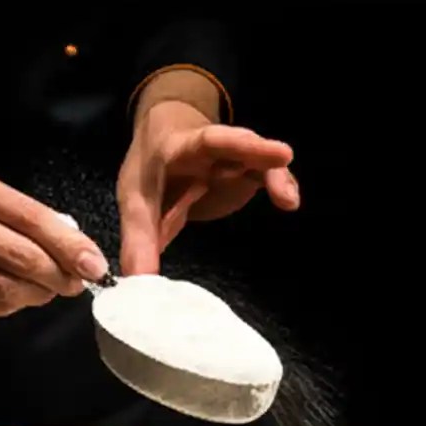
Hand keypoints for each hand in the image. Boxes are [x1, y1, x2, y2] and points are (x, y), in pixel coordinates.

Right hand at [0, 157, 107, 315]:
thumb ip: (15, 212)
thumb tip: (74, 248)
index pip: (31, 217)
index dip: (70, 245)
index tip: (96, 264)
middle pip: (23, 256)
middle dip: (61, 276)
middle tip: (76, 283)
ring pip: (8, 287)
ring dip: (40, 294)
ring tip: (47, 289)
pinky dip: (13, 303)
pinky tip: (15, 294)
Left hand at [117, 100, 299, 275]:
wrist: (167, 147)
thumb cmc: (153, 171)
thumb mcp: (137, 202)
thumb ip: (140, 240)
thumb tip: (138, 283)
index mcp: (180, 148)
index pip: (202, 142)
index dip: (223, 146)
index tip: (242, 149)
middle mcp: (213, 148)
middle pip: (236, 143)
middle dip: (256, 150)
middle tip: (282, 155)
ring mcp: (235, 159)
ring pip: (259, 161)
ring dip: (275, 176)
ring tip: (288, 199)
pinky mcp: (248, 174)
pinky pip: (269, 177)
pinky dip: (281, 187)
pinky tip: (289, 203)